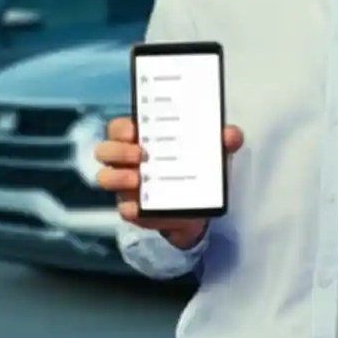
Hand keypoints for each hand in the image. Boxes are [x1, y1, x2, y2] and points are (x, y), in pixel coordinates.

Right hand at [95, 116, 243, 249]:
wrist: (197, 209)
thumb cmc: (194, 171)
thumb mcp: (210, 155)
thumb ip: (221, 141)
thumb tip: (232, 135)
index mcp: (140, 140)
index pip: (119, 128)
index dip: (121, 128)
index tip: (135, 130)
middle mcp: (125, 161)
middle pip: (105, 150)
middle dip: (118, 150)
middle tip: (140, 154)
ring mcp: (125, 186)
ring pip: (104, 177)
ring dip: (117, 177)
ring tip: (137, 179)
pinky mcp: (132, 210)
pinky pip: (123, 209)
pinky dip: (130, 208)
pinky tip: (141, 207)